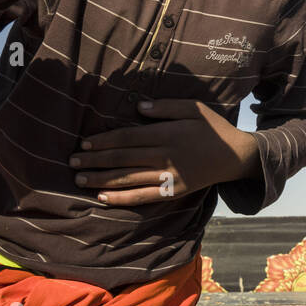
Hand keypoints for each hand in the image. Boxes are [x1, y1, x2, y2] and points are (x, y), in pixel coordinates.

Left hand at [69, 99, 259, 206]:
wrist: (235, 156)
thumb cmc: (213, 128)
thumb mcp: (194, 108)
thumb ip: (166, 106)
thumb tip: (138, 107)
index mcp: (167, 134)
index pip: (127, 138)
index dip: (103, 141)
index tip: (84, 142)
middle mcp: (165, 156)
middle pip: (122, 158)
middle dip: (94, 160)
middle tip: (71, 161)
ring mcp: (168, 176)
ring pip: (127, 178)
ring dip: (100, 179)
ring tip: (79, 178)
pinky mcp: (172, 191)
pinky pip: (142, 197)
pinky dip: (121, 198)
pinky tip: (103, 197)